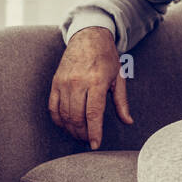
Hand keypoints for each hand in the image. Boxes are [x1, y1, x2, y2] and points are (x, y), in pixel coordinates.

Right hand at [48, 26, 132, 148]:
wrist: (88, 36)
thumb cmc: (106, 57)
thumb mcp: (119, 78)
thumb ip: (121, 102)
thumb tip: (128, 122)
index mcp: (96, 82)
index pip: (93, 114)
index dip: (94, 132)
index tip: (96, 145)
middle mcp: (78, 83)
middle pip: (77, 117)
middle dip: (83, 133)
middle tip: (89, 139)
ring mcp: (64, 83)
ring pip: (64, 114)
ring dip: (71, 129)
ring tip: (80, 134)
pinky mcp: (55, 82)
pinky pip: (52, 107)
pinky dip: (58, 120)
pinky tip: (66, 125)